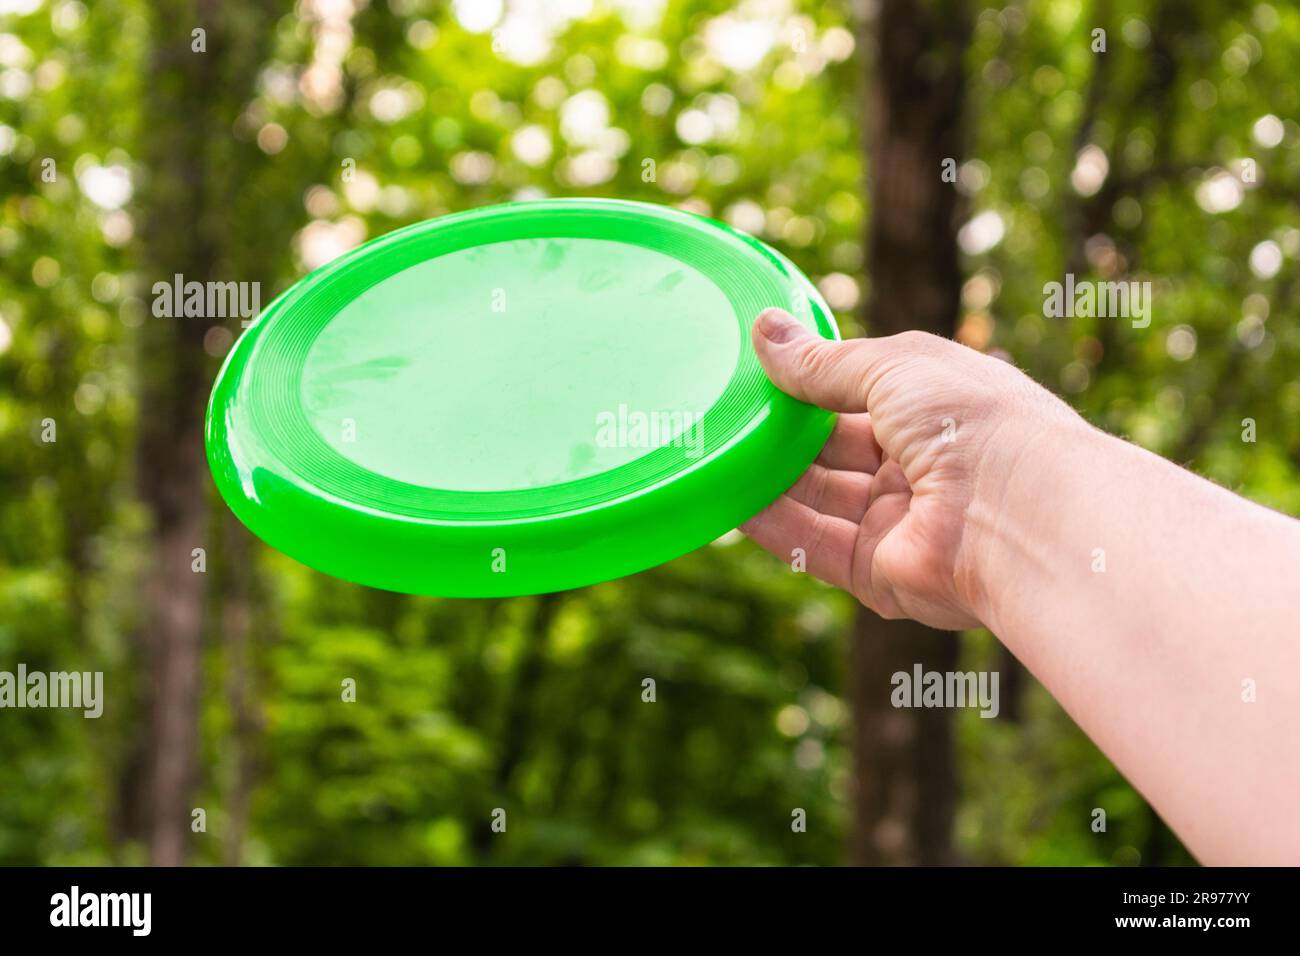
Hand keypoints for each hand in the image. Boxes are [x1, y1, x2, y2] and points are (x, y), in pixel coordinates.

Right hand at [741, 308, 1083, 629]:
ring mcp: (900, 521)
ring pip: (818, 499)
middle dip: (783, 435)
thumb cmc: (973, 421)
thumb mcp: (892, 368)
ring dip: (767, 479)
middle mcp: (920, 466)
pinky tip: (727, 503)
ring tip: (712, 455)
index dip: (812, 384)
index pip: (861, 394)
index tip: (757, 373)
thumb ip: (822, 361)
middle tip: (724, 416)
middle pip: (834, 450)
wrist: (1020, 515)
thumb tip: (764, 331)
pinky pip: (814, 546)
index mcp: (937, 408)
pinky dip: (771, 525)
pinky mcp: (880, 571)